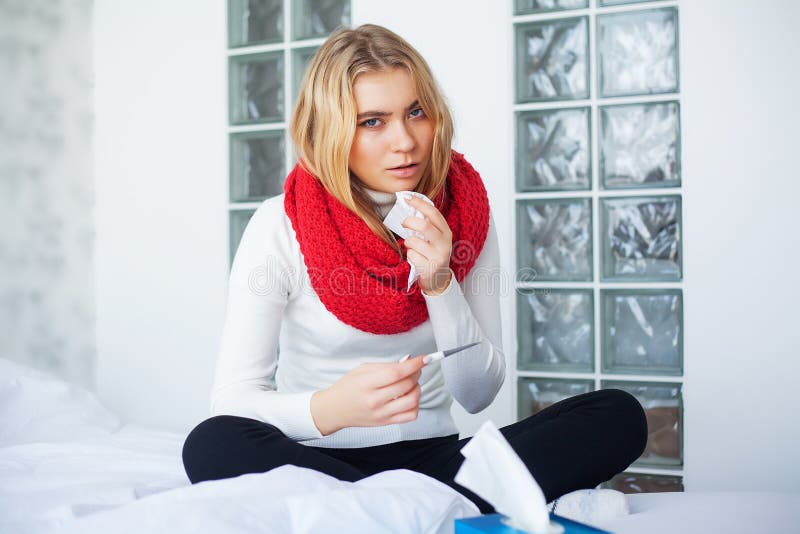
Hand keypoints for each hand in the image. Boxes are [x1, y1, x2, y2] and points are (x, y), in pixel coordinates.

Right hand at [310, 356, 425, 435]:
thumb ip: (386, 365)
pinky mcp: (386, 423)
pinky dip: (415, 404)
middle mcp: (375, 400)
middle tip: (414, 368)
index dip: (414, 364)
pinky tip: (408, 397)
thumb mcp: (362, 369)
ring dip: (417, 388)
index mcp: (367, 383)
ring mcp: (381, 414)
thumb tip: (409, 361)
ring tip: (411, 383)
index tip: (425, 358)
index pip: (396, 373)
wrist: (335, 410)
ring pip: (412, 401)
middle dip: (416, 373)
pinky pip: (411, 415)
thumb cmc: (348, 387)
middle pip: (406, 385)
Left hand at [401, 196, 452, 295]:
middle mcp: (445, 243)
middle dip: (410, 222)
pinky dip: (409, 255)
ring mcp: (438, 256)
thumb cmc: (433, 254)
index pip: (434, 213)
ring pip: (414, 242)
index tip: (407, 197)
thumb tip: (410, 205)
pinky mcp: (430, 267)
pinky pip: (411, 255)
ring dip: (408, 243)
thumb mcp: (435, 238)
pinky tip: (416, 259)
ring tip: (411, 246)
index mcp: (446, 232)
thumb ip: (428, 225)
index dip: (419, 203)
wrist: (439, 279)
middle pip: (424, 226)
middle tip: (403, 223)